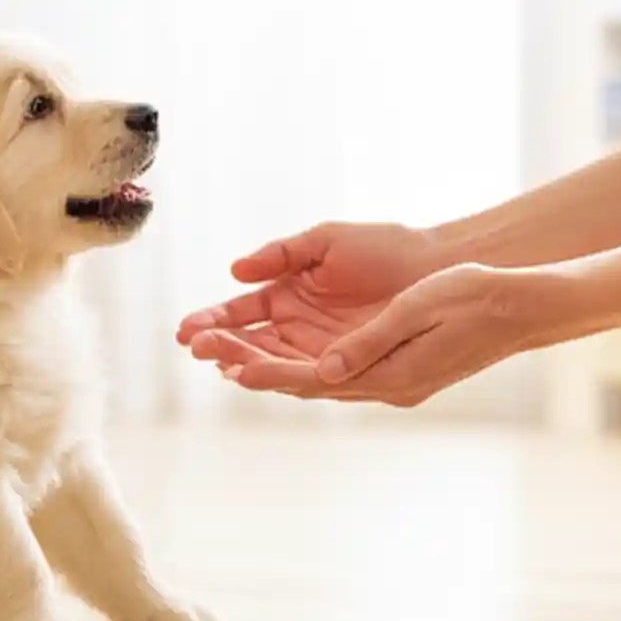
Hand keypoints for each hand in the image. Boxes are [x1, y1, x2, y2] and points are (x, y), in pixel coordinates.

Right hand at [176, 222, 448, 359]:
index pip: (239, 313)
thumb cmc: (384, 247)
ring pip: (271, 362)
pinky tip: (254, 378)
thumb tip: (235, 271)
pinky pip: (306, 376)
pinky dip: (279, 377)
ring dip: (243, 364)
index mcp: (285, 295)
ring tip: (219, 366)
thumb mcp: (325, 242)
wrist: (435, 267)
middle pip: (248, 343)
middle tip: (197, 348)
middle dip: (220, 346)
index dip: (211, 322)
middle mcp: (295, 327)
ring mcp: (317, 349)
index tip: (186, 330)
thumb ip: (279, 254)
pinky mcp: (343, 365)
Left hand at [191, 263, 549, 405]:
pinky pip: (339, 372)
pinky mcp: (399, 371)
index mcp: (389, 376)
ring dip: (276, 370)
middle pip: (307, 383)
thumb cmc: (474, 298)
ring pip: (319, 380)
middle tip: (211, 357)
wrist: (524, 308)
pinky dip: (304, 365)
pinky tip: (285, 357)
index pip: (312, 378)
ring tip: (230, 362)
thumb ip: (368, 342)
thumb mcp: (418, 312)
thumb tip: (323, 369)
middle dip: (258, 369)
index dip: (267, 372)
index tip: (227, 367)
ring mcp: (394, 382)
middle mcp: (386, 386)